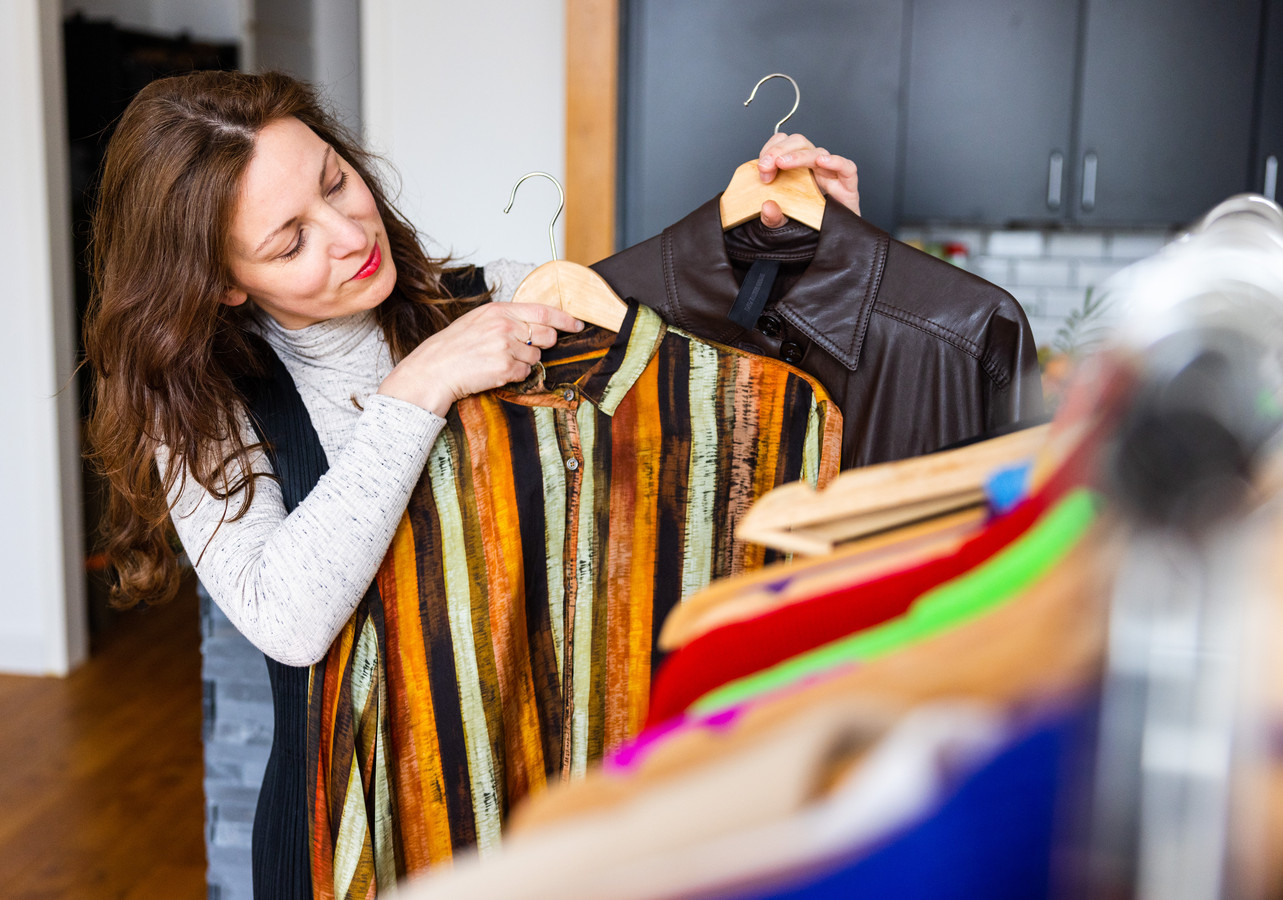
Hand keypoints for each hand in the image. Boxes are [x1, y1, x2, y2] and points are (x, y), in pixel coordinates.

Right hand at [378, 301, 582, 415]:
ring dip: (524, 361)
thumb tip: (536, 324)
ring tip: (498, 360)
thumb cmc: (454, 346)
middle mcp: (505, 326)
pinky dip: (515, 374)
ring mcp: (506, 347)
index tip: (577, 324)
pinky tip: (495, 371)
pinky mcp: (505, 368)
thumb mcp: (479, 320)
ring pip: (536, 356)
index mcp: (499, 310)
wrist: (434, 369)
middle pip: (547, 335)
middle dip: (543, 344)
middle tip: (522, 348)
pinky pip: (525, 372)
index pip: (543, 311)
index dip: (565, 319)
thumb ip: (507, 318)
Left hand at [755, 132, 860, 227]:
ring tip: (782, 163)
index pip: (784, 145)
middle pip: (799, 143)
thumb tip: (767, 207)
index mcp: (797, 169)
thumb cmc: (810, 225)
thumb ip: (772, 218)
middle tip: (766, 166)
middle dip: (779, 150)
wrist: (833, 240)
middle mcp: (813, 167)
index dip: (771, 149)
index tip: (761, 167)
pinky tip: (821, 162)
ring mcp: (831, 174)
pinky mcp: (847, 185)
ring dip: (798, 156)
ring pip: (818, 152)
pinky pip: (847, 167)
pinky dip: (835, 162)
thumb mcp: (782, 223)